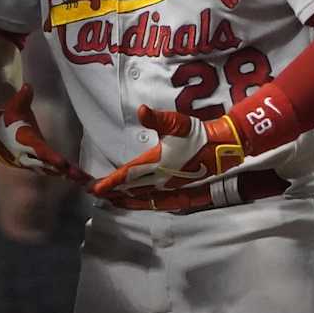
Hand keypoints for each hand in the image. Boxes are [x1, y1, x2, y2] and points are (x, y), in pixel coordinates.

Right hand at [0, 84, 89, 181]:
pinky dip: (66, 175)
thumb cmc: (10, 119)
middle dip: (64, 171)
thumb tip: (28, 86)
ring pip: (53, 171)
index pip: (40, 150)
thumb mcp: (13, 107)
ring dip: (68, 175)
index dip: (51, 157)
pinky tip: (81, 178)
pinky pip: (54, 171)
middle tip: (80, 177)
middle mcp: (30, 155)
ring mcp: (34, 162)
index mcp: (26, 141)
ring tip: (85, 179)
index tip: (63, 163)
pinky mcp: (39, 164)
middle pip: (49, 165)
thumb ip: (22, 98)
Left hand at [90, 105, 244, 197]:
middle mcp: (160, 178)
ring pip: (140, 196)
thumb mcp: (177, 123)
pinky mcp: (175, 189)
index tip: (94, 188)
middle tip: (92, 192)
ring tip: (109, 200)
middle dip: (111, 191)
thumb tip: (141, 110)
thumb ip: (158, 118)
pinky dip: (139, 202)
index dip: (110, 181)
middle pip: (129, 188)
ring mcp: (167, 186)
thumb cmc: (198, 135)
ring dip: (123, 198)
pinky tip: (134, 202)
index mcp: (156, 163)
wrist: (221, 149)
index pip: (127, 174)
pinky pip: (152, 200)